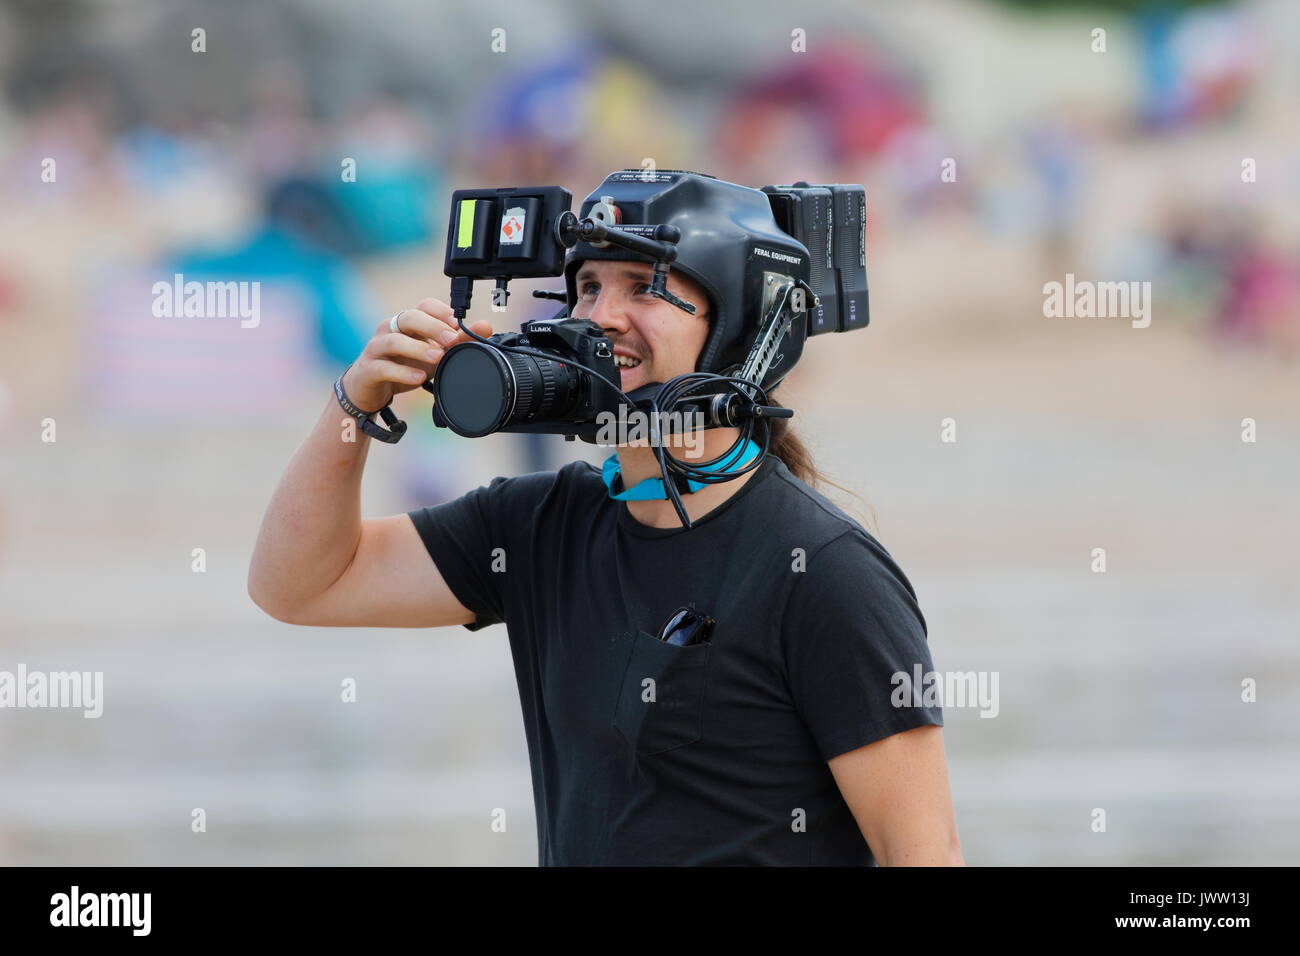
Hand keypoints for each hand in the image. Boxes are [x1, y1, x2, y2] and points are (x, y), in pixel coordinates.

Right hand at [341, 298, 493, 411]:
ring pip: (393, 340)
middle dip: (433, 327)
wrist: (370, 389)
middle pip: (409, 317)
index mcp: (408, 322)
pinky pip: (383, 367)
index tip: (459, 324)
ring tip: (437, 358)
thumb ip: (458, 342)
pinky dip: (402, 372)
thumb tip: (486, 327)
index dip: (442, 312)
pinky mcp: (368, 369)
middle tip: (452, 340)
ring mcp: (376, 348)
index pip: (425, 306)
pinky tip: (418, 378)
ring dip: (418, 348)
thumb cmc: (403, 366)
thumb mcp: (434, 355)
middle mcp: (391, 329)